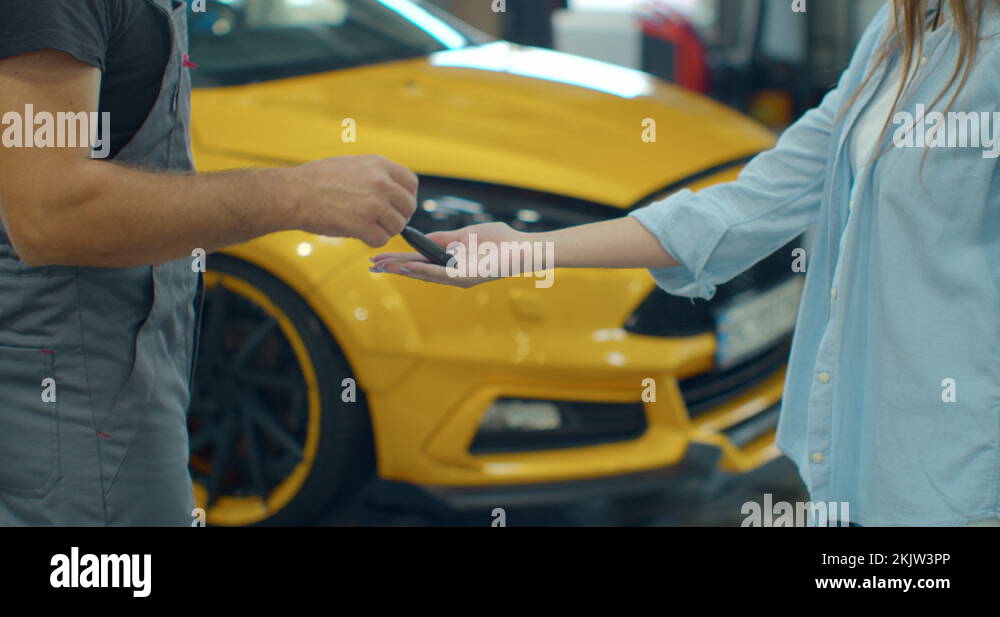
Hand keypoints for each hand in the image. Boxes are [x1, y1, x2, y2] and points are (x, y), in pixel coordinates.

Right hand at [290, 155, 417, 246]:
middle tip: (380, 221)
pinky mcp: (363, 224)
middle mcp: (381, 182)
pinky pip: (382, 240)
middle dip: (396, 217)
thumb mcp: (353, 165)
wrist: (293, 193)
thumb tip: (395, 192)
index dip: (405, 198)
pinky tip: (358, 234)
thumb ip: (376, 175)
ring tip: (365, 226)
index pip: (411, 184)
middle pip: (408, 208)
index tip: (396, 206)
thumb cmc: (317, 181)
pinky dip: (371, 241)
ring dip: (383, 230)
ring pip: (397, 226)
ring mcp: (373, 203)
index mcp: (379, 164)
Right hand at [371, 222, 532, 287]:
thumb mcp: (467, 234)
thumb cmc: (501, 240)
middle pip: (417, 271)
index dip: (400, 260)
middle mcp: (452, 274)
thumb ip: (445, 238)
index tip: (380, 258)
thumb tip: (423, 238)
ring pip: (424, 274)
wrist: (523, 248)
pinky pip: (440, 274)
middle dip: (394, 268)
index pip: (420, 262)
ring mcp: (458, 277)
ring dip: (402, 270)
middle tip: (371, 266)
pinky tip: (407, 266)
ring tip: (382, 267)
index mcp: (452, 263)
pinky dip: (422, 270)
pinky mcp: (466, 278)